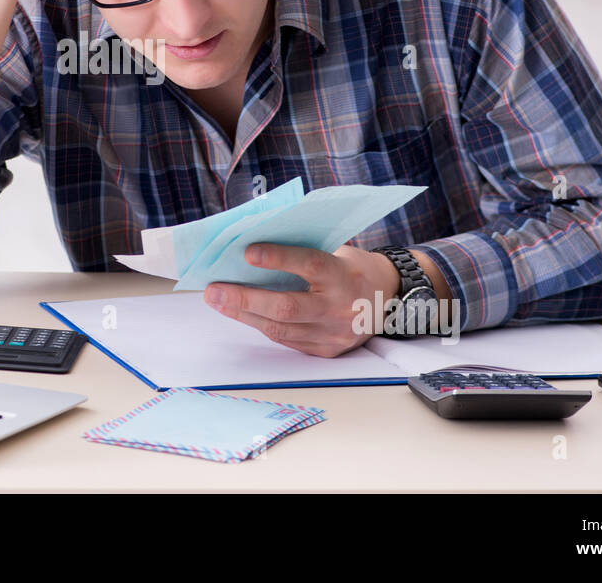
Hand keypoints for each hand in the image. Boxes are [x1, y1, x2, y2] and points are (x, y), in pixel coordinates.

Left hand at [202, 243, 401, 357]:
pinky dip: (260, 324)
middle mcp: (340, 308)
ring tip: (217, 301)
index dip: (278, 258)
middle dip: (245, 299)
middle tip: (214, 290)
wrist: (387, 300)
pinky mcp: (326, 351)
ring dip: (243, 314)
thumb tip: (253, 250)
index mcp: (344, 276)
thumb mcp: (336, 252)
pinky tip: (240, 313)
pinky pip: (286, 339)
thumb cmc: (351, 268)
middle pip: (288, 307)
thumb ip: (302, 251)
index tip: (247, 252)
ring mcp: (334, 334)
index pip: (310, 265)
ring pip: (280, 328)